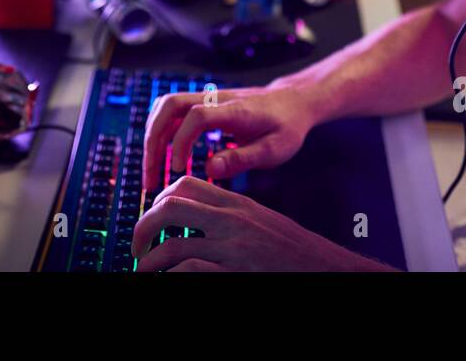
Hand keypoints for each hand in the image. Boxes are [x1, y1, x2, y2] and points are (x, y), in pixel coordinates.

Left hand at [131, 176, 392, 270]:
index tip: (152, 217)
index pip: (186, 185)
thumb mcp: (262, 226)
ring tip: (143, 270)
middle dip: (144, 225)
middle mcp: (233, 220)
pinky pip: (188, 269)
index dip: (159, 199)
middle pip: (171, 206)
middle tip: (136, 245)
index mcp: (238, 205)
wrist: (328, 269)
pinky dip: (171, 275)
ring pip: (173, 242)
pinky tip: (167, 280)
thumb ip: (232, 222)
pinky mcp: (236, 269)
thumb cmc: (296, 254)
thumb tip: (198, 227)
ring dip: (149, 258)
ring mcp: (233, 246)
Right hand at [142, 82, 319, 191]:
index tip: (178, 169)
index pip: (196, 116)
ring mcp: (208, 97)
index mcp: (235, 110)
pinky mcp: (204, 103)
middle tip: (151, 177)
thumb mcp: (274, 150)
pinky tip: (162, 157)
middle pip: (169, 105)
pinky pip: (173, 111)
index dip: (181, 141)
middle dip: (153, 140)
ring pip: (166, 106)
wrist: (293, 101)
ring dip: (153, 136)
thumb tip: (209, 170)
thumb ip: (242, 159)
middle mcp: (216, 98)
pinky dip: (161, 132)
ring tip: (152, 170)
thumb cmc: (286, 127)